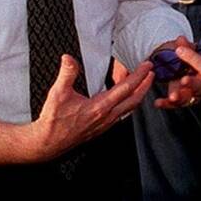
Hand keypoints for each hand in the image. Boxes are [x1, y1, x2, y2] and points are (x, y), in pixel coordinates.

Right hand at [28, 54, 152, 160]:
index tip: (147, 65)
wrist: (48, 142)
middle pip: (134, 99)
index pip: (126, 88)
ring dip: (138, 94)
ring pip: (129, 108)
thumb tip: (68, 58)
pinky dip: (128, 102)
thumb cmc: (53, 120)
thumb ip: (66, 74)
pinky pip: (122, 113)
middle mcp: (107, 117)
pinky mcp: (102, 127)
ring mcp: (106, 123)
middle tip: (151, 72)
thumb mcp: (58, 93)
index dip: (139, 75)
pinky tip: (124, 97)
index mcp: (100, 107)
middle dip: (145, 85)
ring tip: (141, 82)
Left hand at [151, 36, 200, 109]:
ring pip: (188, 98)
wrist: (192, 70)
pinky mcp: (184, 102)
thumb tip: (181, 40)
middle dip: (192, 83)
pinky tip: (158, 102)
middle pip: (200, 87)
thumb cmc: (196, 63)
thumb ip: (187, 47)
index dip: (194, 59)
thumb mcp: (193, 52)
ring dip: (179, 97)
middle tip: (184, 80)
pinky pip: (175, 105)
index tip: (180, 50)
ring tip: (172, 96)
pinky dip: (166, 104)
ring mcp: (195, 96)